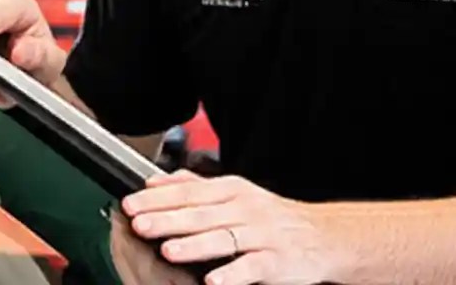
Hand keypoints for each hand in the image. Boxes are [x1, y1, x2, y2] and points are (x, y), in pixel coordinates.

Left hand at [122, 170, 344, 284]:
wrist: (323, 236)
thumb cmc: (272, 217)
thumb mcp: (235, 194)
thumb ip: (195, 187)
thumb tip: (155, 181)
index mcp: (231, 191)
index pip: (189, 192)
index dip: (158, 198)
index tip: (132, 204)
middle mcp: (245, 209)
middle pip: (200, 214)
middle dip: (168, 220)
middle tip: (140, 224)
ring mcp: (261, 236)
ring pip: (223, 239)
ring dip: (194, 245)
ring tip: (168, 251)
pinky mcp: (276, 262)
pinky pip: (251, 267)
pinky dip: (232, 274)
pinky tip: (212, 281)